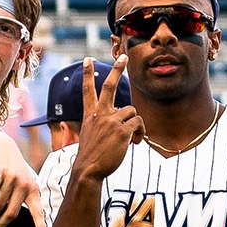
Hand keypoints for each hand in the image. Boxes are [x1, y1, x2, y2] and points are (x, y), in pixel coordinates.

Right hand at [0, 127, 44, 226]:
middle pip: (13, 212)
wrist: (3, 145)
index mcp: (33, 190)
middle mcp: (24, 185)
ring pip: (0, 204)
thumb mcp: (23, 182)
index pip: (38, 212)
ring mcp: (12, 178)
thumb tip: (11, 219)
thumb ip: (21, 199)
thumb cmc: (12, 169)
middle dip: (3, 225)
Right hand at [72, 56, 142, 180]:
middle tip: (124, 57)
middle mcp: (100, 114)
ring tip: (131, 139)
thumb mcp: (92, 136)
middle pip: (109, 86)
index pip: (88, 90)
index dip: (87, 74)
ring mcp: (111, 121)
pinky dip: (140, 132)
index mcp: (90, 115)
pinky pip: (138, 123)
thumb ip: (105, 125)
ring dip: (135, 124)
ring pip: (131, 111)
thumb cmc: (92, 157)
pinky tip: (134, 143)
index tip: (87, 59)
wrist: (89, 170)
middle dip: (117, 69)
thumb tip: (125, 123)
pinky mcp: (122, 130)